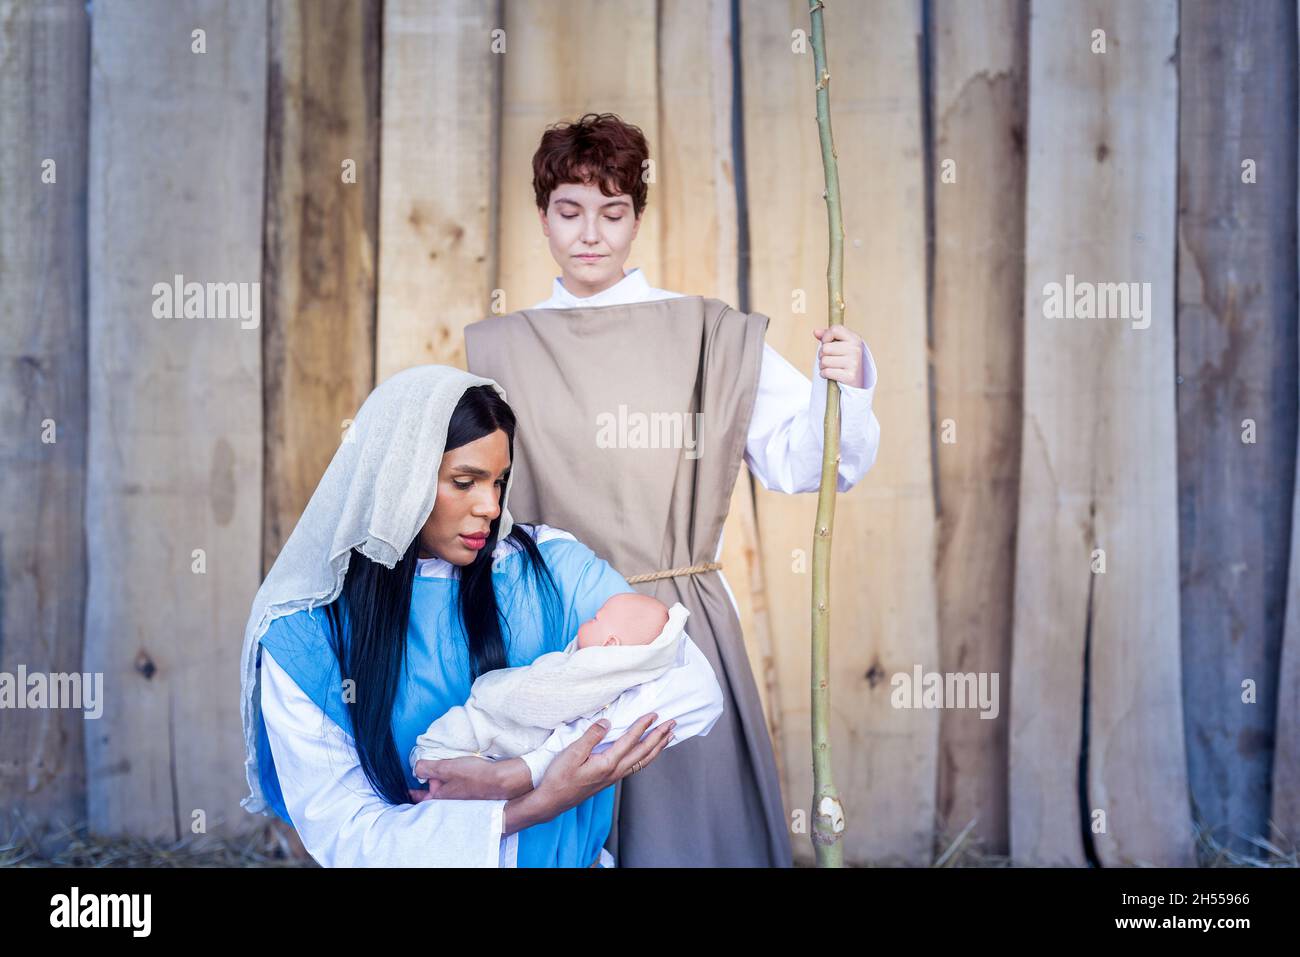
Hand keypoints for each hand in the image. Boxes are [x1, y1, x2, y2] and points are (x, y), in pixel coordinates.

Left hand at [410, 755, 531, 800]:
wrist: (501, 781)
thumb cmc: (475, 776)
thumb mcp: (447, 768)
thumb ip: (428, 768)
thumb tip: (416, 768)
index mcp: (440, 799)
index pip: (421, 797)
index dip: (414, 792)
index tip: (408, 791)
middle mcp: (450, 804)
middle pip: (435, 795)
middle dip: (432, 785)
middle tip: (430, 776)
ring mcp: (462, 802)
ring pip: (448, 793)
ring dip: (446, 783)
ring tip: (447, 772)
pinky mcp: (472, 797)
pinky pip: (458, 791)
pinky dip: (456, 784)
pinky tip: (461, 775)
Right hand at [505, 713, 674, 833]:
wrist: (552, 800)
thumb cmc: (559, 777)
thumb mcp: (571, 753)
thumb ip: (591, 736)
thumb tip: (607, 722)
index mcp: (607, 763)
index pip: (630, 741)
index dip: (643, 726)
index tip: (654, 714)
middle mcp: (615, 772)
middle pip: (644, 752)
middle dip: (659, 736)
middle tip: (673, 723)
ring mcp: (614, 777)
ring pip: (643, 761)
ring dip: (657, 748)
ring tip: (669, 737)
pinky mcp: (610, 780)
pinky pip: (636, 766)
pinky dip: (647, 757)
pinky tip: (648, 753)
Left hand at [812, 325, 864, 388]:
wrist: (856, 381)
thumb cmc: (845, 361)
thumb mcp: (839, 345)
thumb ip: (827, 336)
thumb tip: (816, 332)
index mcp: (855, 339)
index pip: (834, 330)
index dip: (826, 337)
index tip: (828, 343)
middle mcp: (856, 349)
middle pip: (825, 348)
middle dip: (822, 355)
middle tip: (830, 359)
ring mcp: (854, 363)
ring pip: (824, 361)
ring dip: (823, 366)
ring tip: (831, 367)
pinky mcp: (850, 376)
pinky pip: (826, 372)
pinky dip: (824, 374)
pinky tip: (831, 374)